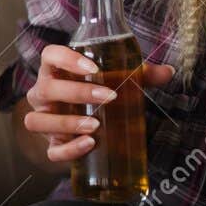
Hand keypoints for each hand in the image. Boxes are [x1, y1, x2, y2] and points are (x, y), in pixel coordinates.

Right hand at [22, 44, 172, 162]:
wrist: (78, 127)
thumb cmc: (94, 96)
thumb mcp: (115, 82)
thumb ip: (139, 76)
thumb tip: (168, 72)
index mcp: (56, 72)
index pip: (50, 56)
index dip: (66, 59)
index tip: (93, 68)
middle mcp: (43, 94)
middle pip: (46, 89)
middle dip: (77, 93)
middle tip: (108, 98)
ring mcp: (43, 120)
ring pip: (38, 120)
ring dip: (66, 123)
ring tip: (95, 126)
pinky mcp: (50, 145)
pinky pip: (51, 150)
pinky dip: (69, 149)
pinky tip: (89, 145)